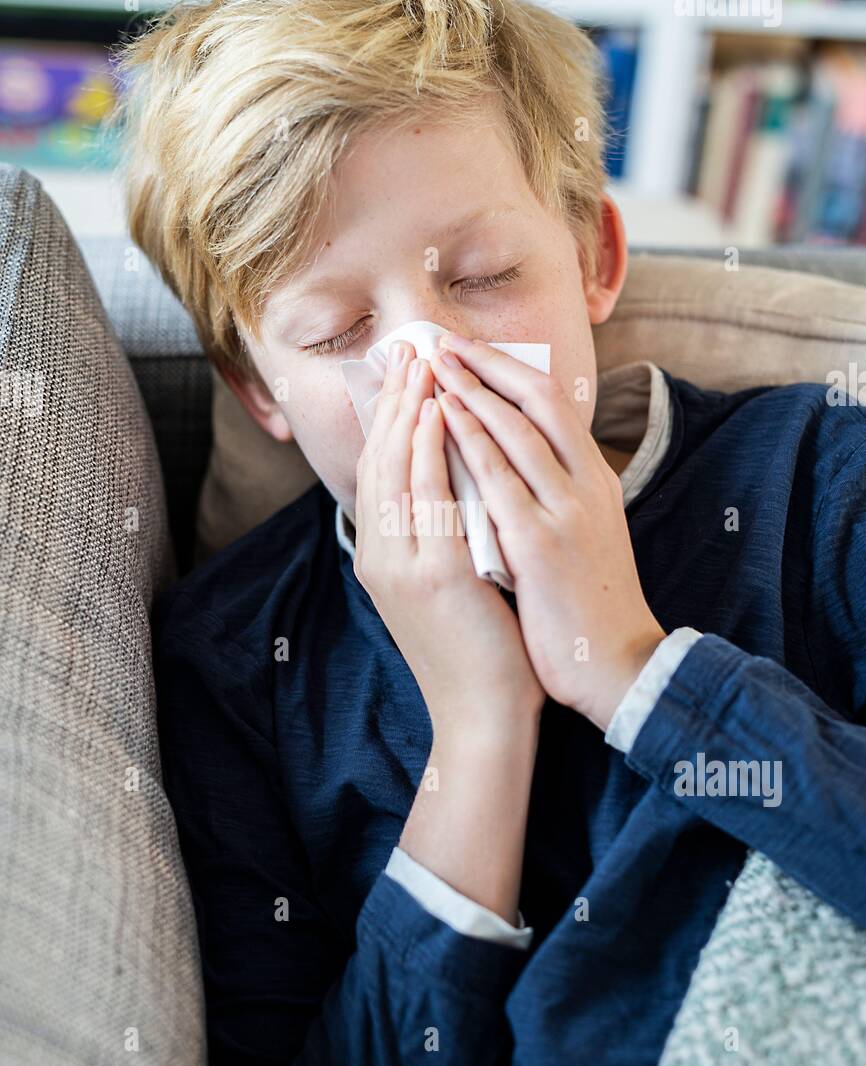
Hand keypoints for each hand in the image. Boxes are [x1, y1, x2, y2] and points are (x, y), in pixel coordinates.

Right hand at [352, 340, 545, 732]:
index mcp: (381, 558)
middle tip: (411, 349)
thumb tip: (450, 489)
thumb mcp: (441, 587)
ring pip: (396, 467)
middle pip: (379, 460)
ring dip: (410, 408)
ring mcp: (401, 564)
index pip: (379, 471)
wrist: (482, 716)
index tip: (407, 373)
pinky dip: (431, 446)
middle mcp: (380, 556)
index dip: (390, 417)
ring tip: (425, 362)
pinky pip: (428, 494)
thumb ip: (435, 538)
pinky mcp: (432, 574)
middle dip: (396, 400)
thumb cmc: (476, 652)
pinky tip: (443, 410)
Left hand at [429, 335, 666, 732]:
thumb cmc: (589, 607)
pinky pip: (498, 479)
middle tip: (440, 341)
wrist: (617, 666)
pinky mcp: (542, 544)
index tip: (468, 350)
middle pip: (536, 401)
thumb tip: (515, 466)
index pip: (552, 404)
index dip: (508, 370)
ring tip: (432, 364)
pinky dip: (469, 440)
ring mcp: (566, 511)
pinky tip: (441, 417)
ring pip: (516, 430)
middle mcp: (587, 485)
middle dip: (486, 365)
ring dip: (471, 389)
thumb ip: (554, 498)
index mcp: (596, 481)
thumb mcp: (583, 538)